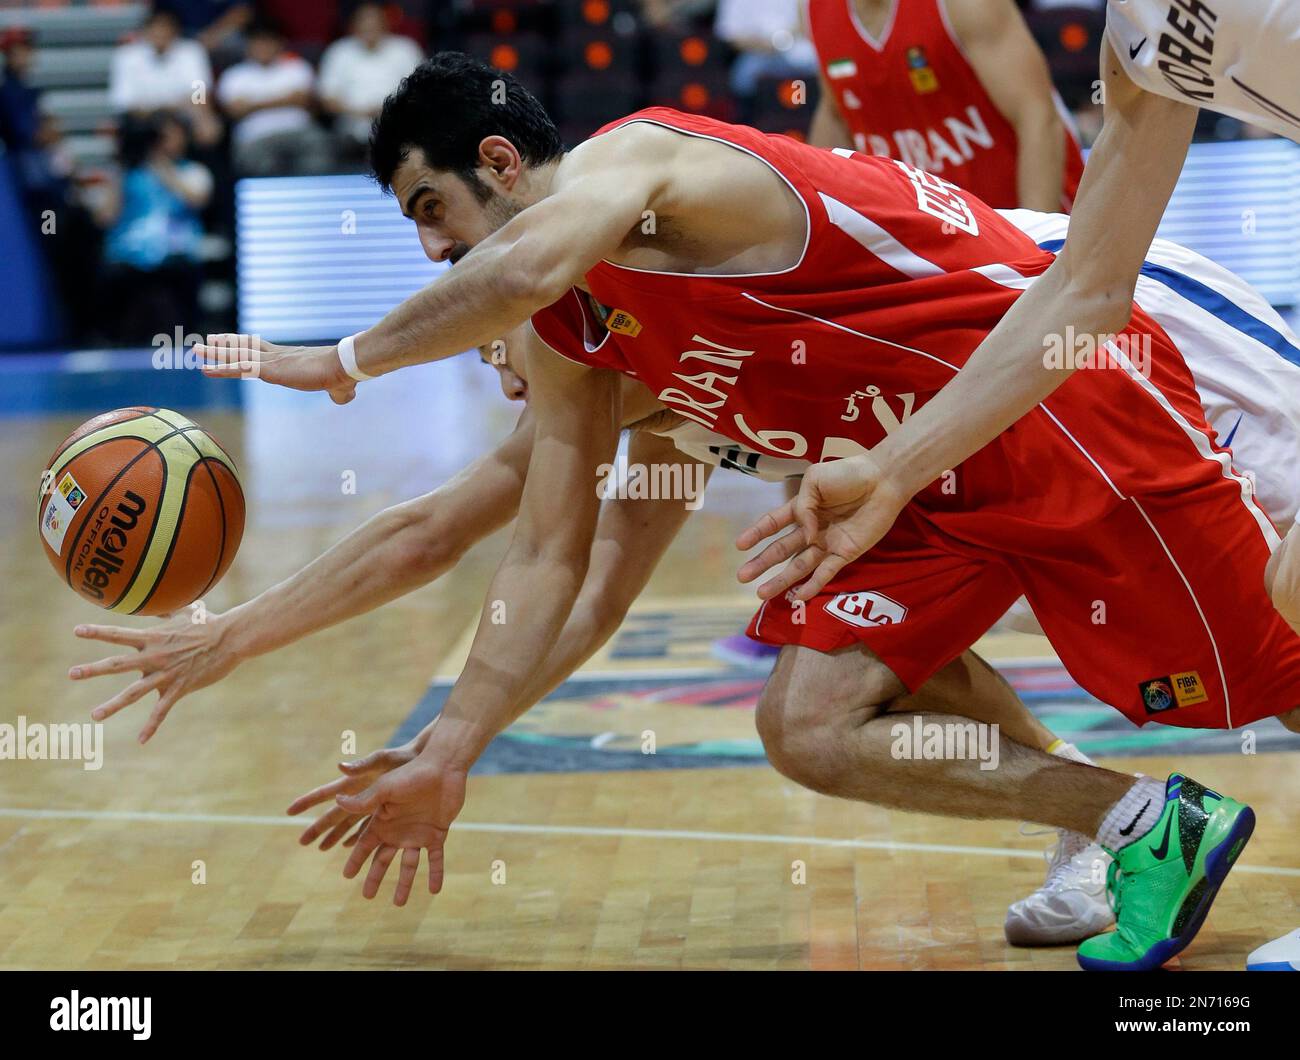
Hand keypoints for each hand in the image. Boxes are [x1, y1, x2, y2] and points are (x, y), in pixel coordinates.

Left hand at [69, 611, 241, 741]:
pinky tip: (141, 740)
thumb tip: (152, 599)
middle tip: (71, 673)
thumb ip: (163, 610)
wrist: (230, 639)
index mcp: (153, 638)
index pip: (119, 634)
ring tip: (94, 716)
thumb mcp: (184, 611)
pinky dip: (151, 726)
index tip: (77, 631)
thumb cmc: (209, 622)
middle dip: (93, 669)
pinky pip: (162, 710)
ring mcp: (166, 674)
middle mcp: (154, 656)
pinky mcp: (179, 688)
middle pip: (117, 664)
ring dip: (112, 705)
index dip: (97, 632)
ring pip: (134, 693)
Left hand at [196, 334, 356, 404]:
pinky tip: (205, 369)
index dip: (245, 344)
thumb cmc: (343, 375)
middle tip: (206, 341)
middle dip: (224, 345)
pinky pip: (238, 369)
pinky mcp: (268, 371)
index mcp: (289, 358)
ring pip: (236, 355)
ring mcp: (270, 362)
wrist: (342, 367)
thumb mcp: (339, 387)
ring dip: (215, 353)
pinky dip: (220, 369)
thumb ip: (338, 392)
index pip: (261, 348)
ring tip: (196, 349)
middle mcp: (276, 356)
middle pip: (244, 347)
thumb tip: (343, 396)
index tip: (232, 341)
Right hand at [285, 729, 432, 850]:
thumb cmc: (407, 759)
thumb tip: (339, 767)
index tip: (288, 811)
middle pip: (337, 818)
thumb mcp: (384, 760)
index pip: (327, 795)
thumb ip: (363, 764)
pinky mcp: (393, 819)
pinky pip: (376, 835)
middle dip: (320, 830)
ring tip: (326, 851)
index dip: (308, 802)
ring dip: (342, 843)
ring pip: (355, 831)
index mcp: (359, 785)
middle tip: (303, 842)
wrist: (435, 766)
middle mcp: (366, 800)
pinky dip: (366, 844)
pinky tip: (357, 850)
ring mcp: (380, 811)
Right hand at [337, 751, 467, 905]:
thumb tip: (336, 799)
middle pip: (384, 859)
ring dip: (405, 883)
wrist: (443, 767)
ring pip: (409, 864)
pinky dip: (436, 874)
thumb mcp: (385, 787)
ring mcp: (418, 833)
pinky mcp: (437, 833)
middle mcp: (398, 829)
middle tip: (367, 896)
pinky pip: (436, 859)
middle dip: (375, 877)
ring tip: (399, 903)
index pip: (365, 844)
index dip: (356, 860)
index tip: (346, 875)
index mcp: (382, 819)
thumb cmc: (411, 772)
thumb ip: (364, 799)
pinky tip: (434, 890)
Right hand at [735, 453, 909, 601]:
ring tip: (761, 594)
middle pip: (782, 549)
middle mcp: (812, 529)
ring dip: (781, 580)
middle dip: (761, 563)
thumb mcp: (815, 480)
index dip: (756, 533)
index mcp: (802, 508)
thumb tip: (805, 534)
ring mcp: (827, 543)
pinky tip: (798, 596)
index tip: (739, 546)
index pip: (774, 523)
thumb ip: (803, 506)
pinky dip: (812, 585)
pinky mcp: (845, 554)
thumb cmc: (849, 474)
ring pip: (799, 566)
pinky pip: (826, 573)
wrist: (883, 480)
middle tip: (742, 577)